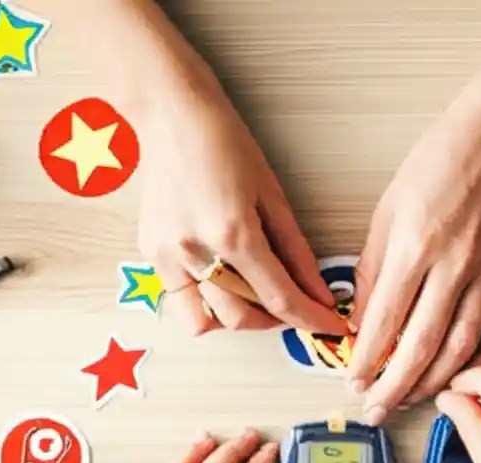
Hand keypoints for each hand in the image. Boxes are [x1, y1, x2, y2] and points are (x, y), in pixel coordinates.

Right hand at [136, 72, 346, 336]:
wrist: (172, 116)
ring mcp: (168, 255)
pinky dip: (207, 302)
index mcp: (233, 232)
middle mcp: (196, 251)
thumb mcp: (271, 193)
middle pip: (242, 318)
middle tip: (293, 305)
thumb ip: (295, 250)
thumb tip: (316, 289)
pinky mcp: (150, 254)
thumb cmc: (222, 141)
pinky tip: (222, 279)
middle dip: (274, 321)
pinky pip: (181, 301)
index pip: (280, 298)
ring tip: (254, 294)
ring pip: (206, 320)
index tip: (330, 327)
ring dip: (237, 317)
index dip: (311, 319)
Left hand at [350, 93, 480, 423]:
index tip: (353, 383)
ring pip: (462, 348)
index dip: (366, 361)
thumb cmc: (437, 165)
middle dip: (394, 388)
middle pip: (421, 347)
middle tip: (376, 410)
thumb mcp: (386, 213)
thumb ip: (372, 272)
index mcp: (414, 247)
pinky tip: (464, 377)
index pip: (384, 322)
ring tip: (411, 401)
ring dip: (434, 383)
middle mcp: (454, 266)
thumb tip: (362, 323)